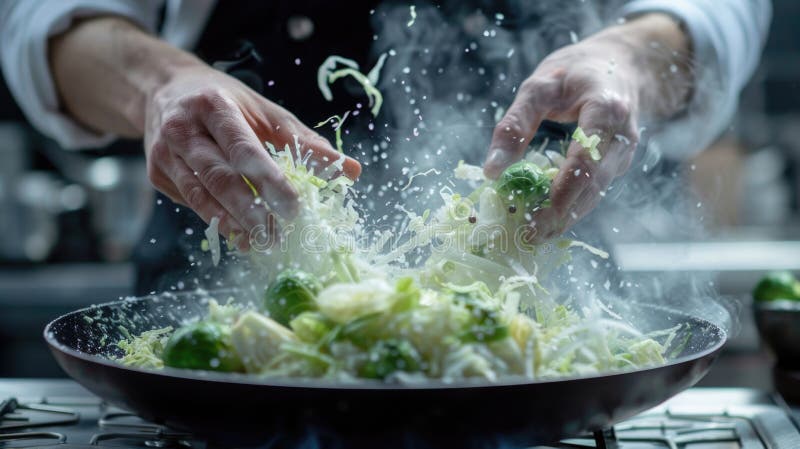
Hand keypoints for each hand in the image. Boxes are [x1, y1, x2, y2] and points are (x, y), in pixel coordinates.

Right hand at [49, 17, 360, 250]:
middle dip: (250, 212)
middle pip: (219, 178)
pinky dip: (216, 220)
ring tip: (259, 243)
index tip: (294, 210)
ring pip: (200, 196)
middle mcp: (183, 129)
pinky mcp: (156, 174)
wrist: (162, 91)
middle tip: (277, 237)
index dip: (269, 182)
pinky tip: (238, 235)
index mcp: (214, 106)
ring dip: (232, 224)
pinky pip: (190, 202)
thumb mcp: (265, 112)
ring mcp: (165, 154)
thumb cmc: (226, 103)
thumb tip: (352, 170)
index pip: (244, 150)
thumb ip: (305, 142)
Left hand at [484, 14, 690, 240]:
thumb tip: (491, 171)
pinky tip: (546, 219)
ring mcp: (624, 154)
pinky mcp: (617, 164)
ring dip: (566, 218)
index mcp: (606, 111)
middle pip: (593, 186)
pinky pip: (594, 190)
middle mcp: (623, 138)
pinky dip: (571, 207)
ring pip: (596, 195)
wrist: (622, 64)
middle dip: (560, 215)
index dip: (561, 193)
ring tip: (533, 236)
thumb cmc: (575, 72)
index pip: (585, 162)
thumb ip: (514, 124)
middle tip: (527, 237)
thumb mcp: (539, 86)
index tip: (535, 218)